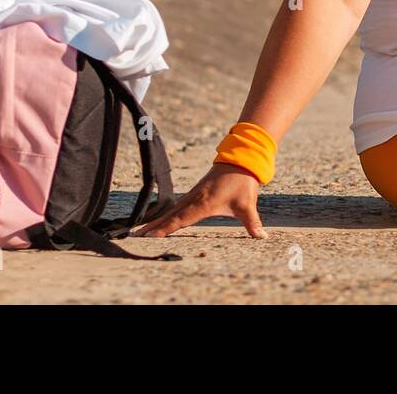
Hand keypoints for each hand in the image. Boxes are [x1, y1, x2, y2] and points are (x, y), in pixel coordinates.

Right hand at [133, 163, 268, 238]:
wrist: (241, 159)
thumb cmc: (242, 181)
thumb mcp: (247, 204)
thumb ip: (252, 222)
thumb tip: (261, 237)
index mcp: (204, 203)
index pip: (181, 219)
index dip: (165, 228)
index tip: (149, 235)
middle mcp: (195, 198)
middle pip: (170, 215)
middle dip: (153, 226)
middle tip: (135, 235)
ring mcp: (193, 194)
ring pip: (171, 209)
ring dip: (156, 219)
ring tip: (141, 230)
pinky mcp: (195, 192)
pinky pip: (177, 205)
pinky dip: (166, 213)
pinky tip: (159, 219)